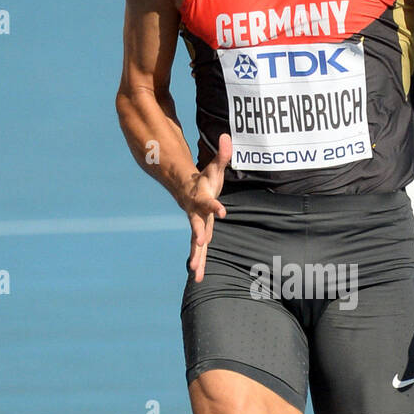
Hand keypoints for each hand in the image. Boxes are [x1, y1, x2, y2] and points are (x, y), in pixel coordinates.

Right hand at [180, 133, 230, 281]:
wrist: (185, 190)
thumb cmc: (203, 179)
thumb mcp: (213, 168)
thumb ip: (222, 154)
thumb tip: (228, 136)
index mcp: (200, 198)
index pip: (208, 202)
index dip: (214, 205)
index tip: (222, 211)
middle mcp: (196, 213)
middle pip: (197, 225)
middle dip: (198, 236)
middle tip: (200, 244)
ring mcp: (196, 224)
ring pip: (196, 243)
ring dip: (196, 257)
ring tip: (196, 273)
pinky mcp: (198, 233)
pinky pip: (198, 250)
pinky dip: (198, 262)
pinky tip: (198, 278)